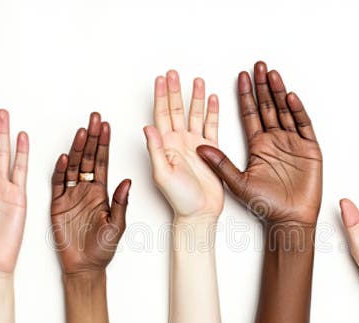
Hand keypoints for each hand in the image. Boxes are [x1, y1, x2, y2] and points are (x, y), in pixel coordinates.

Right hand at [51, 112, 130, 273]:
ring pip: (73, 166)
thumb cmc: (103, 249)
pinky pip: (57, 184)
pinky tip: (64, 157)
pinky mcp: (57, 205)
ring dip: (76, 148)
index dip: (104, 144)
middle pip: (88, 158)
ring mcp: (71, 195)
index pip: (102, 162)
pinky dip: (59, 170)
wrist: (84, 267)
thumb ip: (121, 203)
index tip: (106, 126)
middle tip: (94, 118)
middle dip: (91, 137)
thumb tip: (128, 181)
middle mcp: (86, 189)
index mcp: (102, 192)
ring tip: (81, 131)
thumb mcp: (117, 226)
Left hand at [143, 70, 221, 221]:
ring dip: (194, 98)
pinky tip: (211, 99)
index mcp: (165, 145)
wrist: (199, 213)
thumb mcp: (163, 174)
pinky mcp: (210, 151)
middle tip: (174, 73)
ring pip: (194, 115)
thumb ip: (155, 150)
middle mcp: (178, 142)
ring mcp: (194, 145)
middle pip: (175, 110)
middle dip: (175, 91)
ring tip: (195, 80)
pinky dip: (211, 112)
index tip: (160, 79)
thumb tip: (147, 127)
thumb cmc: (179, 199)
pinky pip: (211, 127)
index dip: (161, 96)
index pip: (161, 114)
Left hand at [197, 61, 321, 226]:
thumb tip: (199, 147)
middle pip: (268, 107)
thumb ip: (220, 163)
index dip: (247, 95)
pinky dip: (297, 111)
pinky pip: (304, 125)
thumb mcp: (237, 183)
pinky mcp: (309, 149)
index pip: (250, 113)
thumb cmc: (264, 205)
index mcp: (258, 145)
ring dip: (278, 93)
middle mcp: (275, 140)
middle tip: (258, 65)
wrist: (288, 219)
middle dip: (263, 86)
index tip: (241, 76)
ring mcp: (293, 143)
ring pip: (285, 111)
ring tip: (272, 74)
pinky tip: (290, 98)